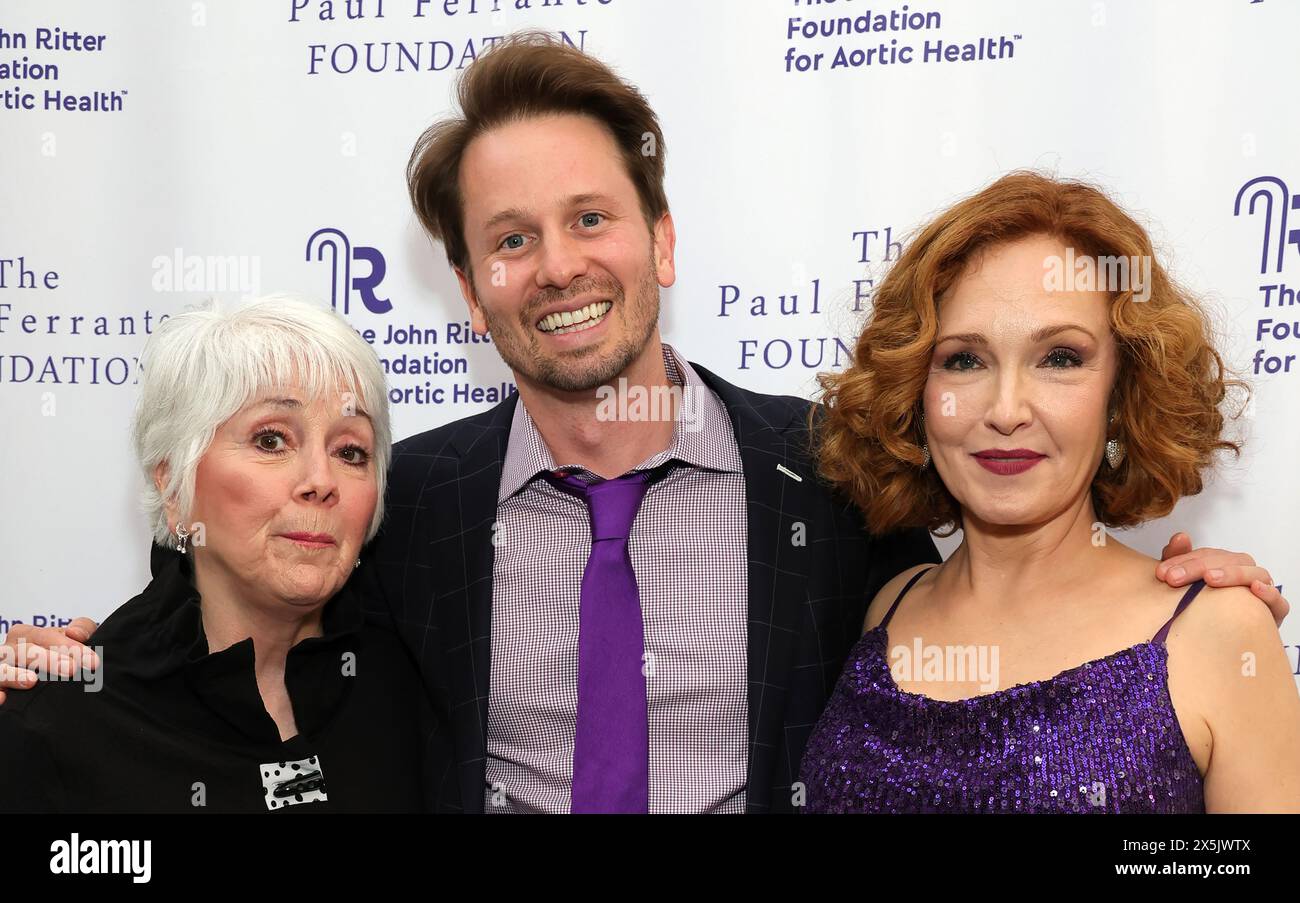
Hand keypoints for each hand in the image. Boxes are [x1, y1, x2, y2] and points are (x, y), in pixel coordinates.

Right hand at [0, 618, 98, 705]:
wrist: (48, 676)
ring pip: (2, 670)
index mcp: (26, 635)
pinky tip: (4, 698)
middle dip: (49, 660)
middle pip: (25, 651)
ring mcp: (0, 671)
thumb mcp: (72, 640)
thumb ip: (81, 629)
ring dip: (15, 675)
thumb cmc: (58, 655)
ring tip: (32, 681)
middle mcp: (9, 651)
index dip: (70, 647)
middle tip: (72, 670)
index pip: (47, 636)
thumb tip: (76, 633)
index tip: (93, 661)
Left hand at [1157, 532, 1287, 626]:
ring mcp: (1262, 589)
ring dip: (1232, 573)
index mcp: (1223, 563)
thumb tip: (1180, 536)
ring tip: (1210, 579)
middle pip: (1227, 560)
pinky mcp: (1275, 611)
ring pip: (1254, 573)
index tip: (1161, 573)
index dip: (1183, 560)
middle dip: (1198, 566)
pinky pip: (1279, 601)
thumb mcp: (1184, 583)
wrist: (1226, 641)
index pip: (1205, 555)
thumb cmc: (1203, 606)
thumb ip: (1179, 559)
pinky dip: (1269, 592)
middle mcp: (1244, 572)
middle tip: (1173, 579)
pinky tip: (1254, 588)